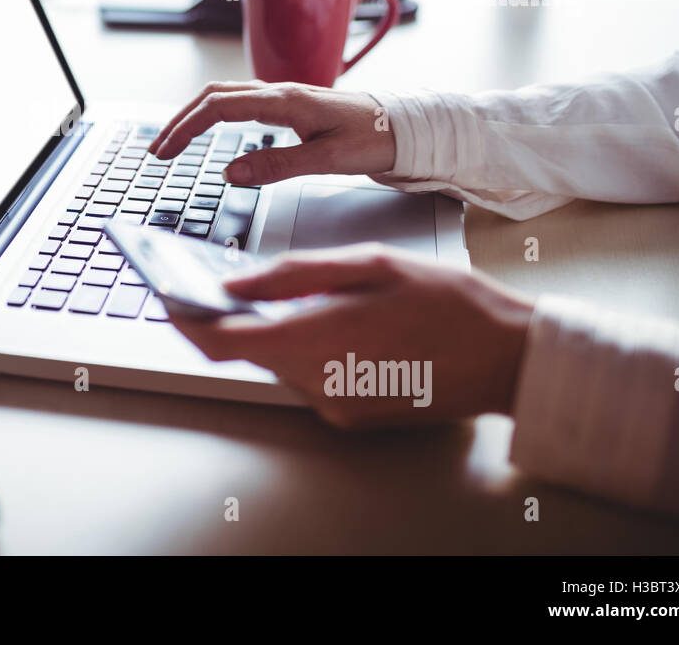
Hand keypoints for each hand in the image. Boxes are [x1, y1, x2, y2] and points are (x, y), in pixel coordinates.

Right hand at [147, 80, 395, 185]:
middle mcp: (279, 92)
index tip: (165, 152)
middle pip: (213, 96)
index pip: (219, 107)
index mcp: (285, 101)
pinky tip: (210, 132)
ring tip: (174, 142)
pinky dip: (214, 115)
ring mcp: (282, 97)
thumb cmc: (374, 139)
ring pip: (224, 96)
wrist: (405, 127)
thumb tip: (230, 173)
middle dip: (180, 121)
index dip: (186, 129)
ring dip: (194, 116)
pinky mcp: (288, 106)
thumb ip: (277, 166)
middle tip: (158, 151)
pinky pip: (239, 102)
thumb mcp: (328, 159)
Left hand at [167, 244, 534, 427]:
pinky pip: (309, 375)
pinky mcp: (353, 413)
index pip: (221, 342)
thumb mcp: (370, 265)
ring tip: (287, 291)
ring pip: (277, 361)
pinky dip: (304, 346)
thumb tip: (234, 283)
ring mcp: (335, 404)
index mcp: (316, 340)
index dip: (187, 319)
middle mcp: (317, 382)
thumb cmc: (450, 304)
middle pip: (246, 351)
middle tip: (224, 278)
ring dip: (271, 330)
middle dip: (230, 317)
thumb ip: (295, 273)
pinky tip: (330, 319)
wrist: (511, 358)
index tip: (168, 293)